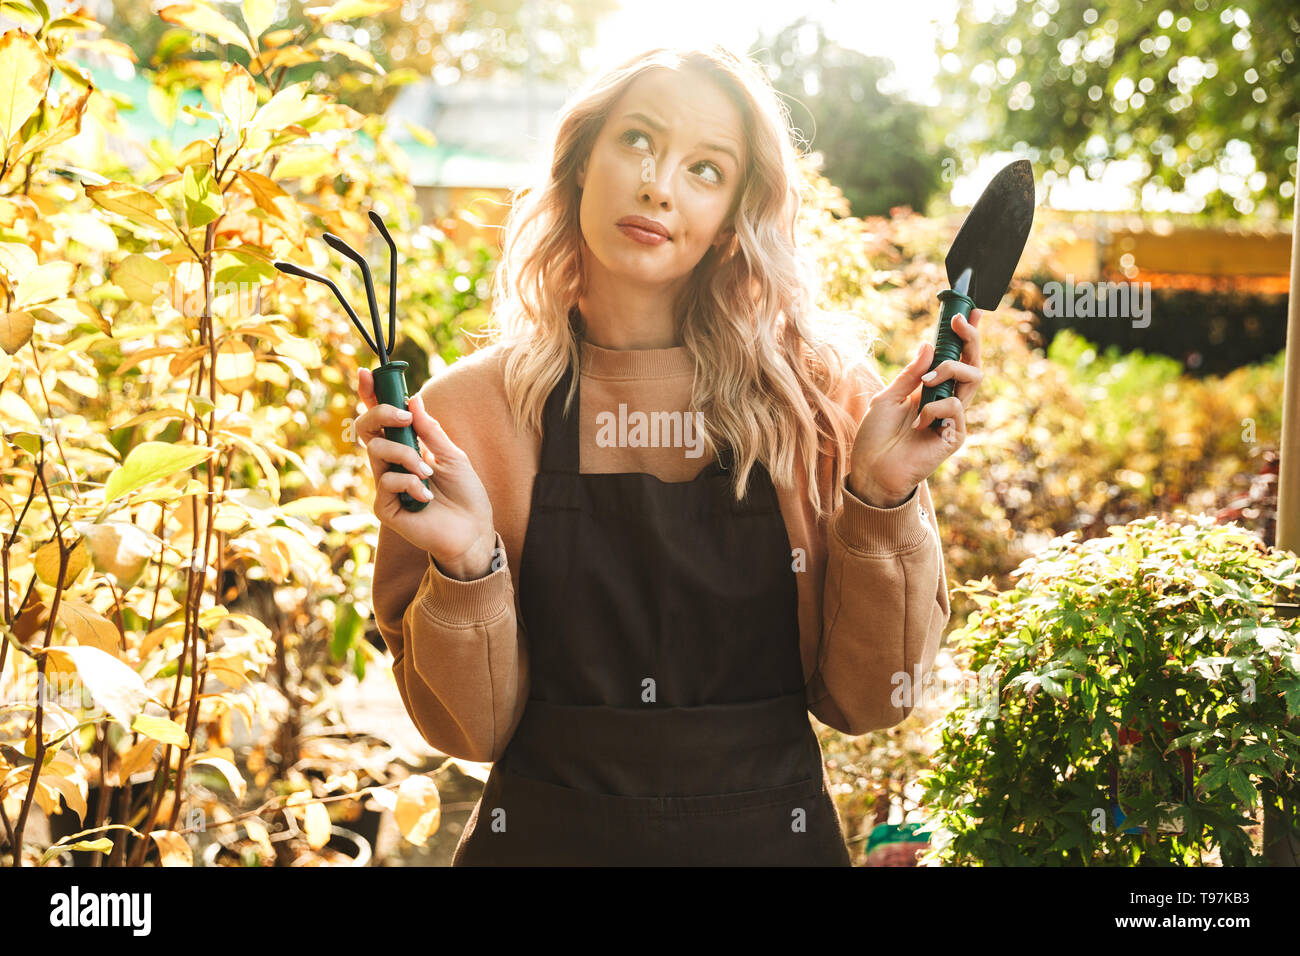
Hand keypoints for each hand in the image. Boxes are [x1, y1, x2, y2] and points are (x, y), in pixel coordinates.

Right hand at [356, 368, 497, 579]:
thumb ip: (431, 431)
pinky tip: (426, 497)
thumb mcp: (452, 455)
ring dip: (406, 455)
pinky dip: (410, 483)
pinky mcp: (384, 507)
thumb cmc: (465, 495)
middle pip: (365, 428)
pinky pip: (386, 482)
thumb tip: (414, 399)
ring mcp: (385, 485)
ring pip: (376, 452)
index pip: (381, 418)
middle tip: (405, 417)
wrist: (473, 530)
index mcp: (405, 447)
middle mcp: (390, 463)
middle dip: (382, 414)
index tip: (367, 373)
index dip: (371, 394)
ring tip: (428, 472)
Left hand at [848, 308, 984, 506]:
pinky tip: (917, 422)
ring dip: (949, 370)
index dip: (967, 336)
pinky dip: (935, 407)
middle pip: (973, 364)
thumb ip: (911, 373)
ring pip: (973, 379)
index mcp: (932, 389)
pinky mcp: (954, 436)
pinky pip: (956, 408)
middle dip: (970, 339)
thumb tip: (928, 344)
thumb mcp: (888, 397)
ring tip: (926, 381)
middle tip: (959, 322)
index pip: (957, 357)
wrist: (871, 470)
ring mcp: (953, 418)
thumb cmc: (876, 436)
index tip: (971, 310)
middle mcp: (947, 400)